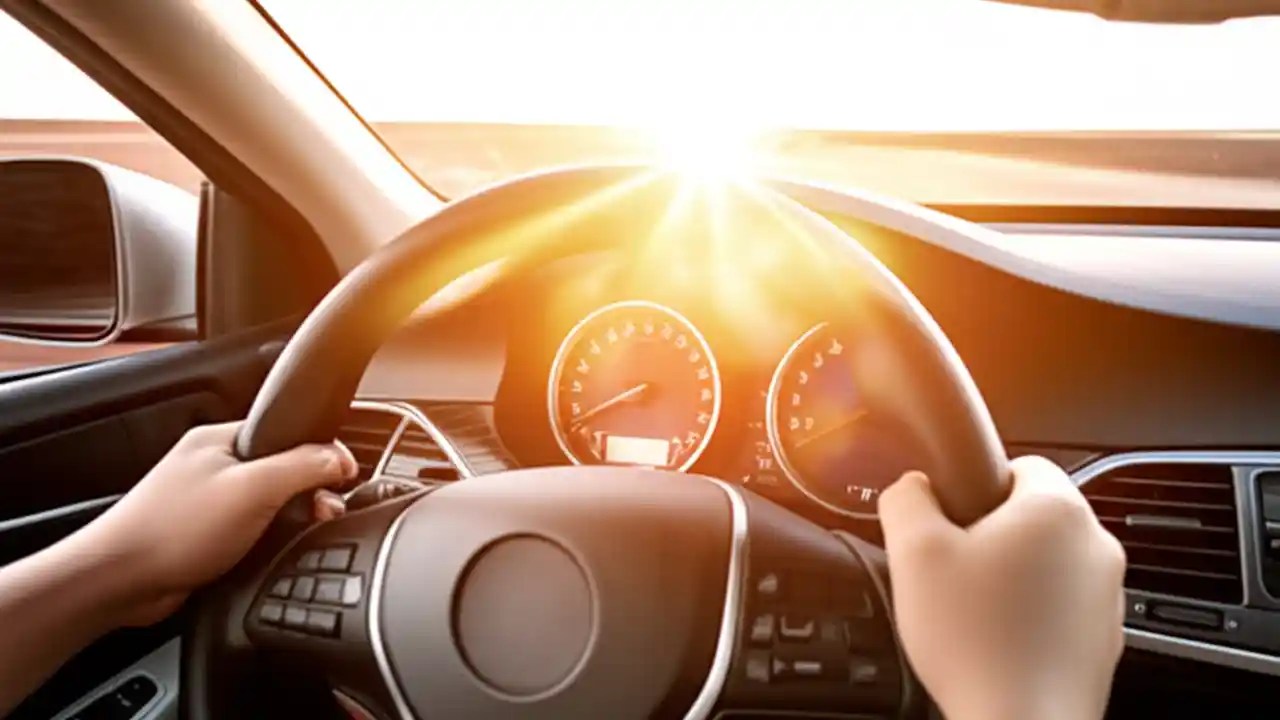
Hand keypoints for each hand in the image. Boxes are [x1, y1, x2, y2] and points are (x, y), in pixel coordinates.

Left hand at [72, 421, 356, 625]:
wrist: (119, 582)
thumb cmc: (172, 531)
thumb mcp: (252, 489)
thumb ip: (302, 467)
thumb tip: (340, 458)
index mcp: (220, 439)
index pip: (287, 433)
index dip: (319, 455)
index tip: (340, 480)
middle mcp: (213, 466)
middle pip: (282, 471)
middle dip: (306, 494)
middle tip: (318, 514)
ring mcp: (207, 502)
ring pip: (268, 505)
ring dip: (285, 522)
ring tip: (288, 537)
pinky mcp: (205, 536)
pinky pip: (252, 531)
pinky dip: (265, 542)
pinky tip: (266, 554)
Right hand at [878, 456, 1125, 719]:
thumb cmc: (975, 643)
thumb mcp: (913, 552)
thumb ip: (906, 499)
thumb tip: (912, 486)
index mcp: (1057, 509)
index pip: (1019, 462)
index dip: (974, 486)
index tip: (950, 521)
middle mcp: (1096, 545)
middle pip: (1034, 515)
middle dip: (991, 536)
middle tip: (952, 570)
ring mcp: (1107, 595)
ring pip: (1049, 563)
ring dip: (1013, 576)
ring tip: (973, 611)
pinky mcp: (1104, 638)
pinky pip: (1061, 607)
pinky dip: (1032, 615)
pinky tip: (997, 639)